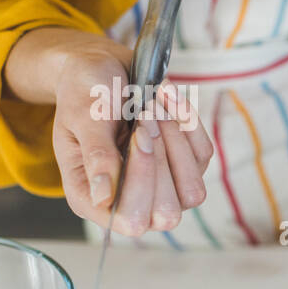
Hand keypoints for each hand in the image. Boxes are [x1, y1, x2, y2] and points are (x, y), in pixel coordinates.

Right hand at [8, 28, 212, 235]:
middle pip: (166, 212)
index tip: (138, 135)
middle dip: (161, 160)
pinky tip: (166, 96)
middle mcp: (129, 200)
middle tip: (144, 115)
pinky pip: (203, 155)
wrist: (102, 69)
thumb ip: (95, 156)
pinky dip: (188, 122)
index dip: (141, 183)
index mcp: (92, 199)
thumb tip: (103, 199)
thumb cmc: (84, 93)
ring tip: (152, 107)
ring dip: (178, 144)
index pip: (130, 219)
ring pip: (193, 191)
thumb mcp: (83, 119)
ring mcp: (163, 186)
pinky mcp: (186, 165)